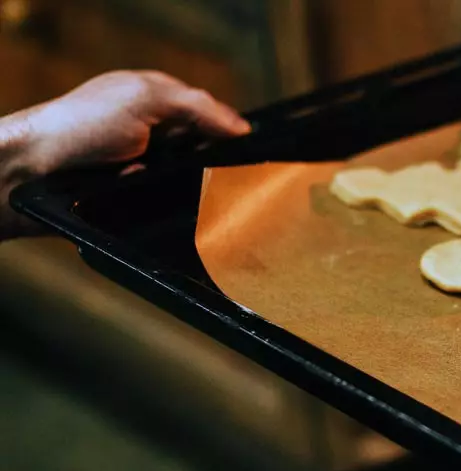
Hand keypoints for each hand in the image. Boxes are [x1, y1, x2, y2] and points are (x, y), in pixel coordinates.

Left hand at [0, 70, 249, 236]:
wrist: (32, 173)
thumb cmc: (80, 125)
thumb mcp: (145, 98)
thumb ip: (198, 107)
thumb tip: (243, 128)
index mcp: (159, 104)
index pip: (212, 118)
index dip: (232, 134)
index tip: (252, 150)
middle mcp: (154, 136)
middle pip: (207, 154)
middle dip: (217, 165)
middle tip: (228, 176)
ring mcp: (146, 170)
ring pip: (192, 185)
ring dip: (195, 189)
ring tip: (199, 194)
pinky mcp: (136, 200)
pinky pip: (171, 208)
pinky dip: (172, 208)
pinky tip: (169, 204)